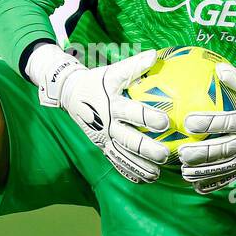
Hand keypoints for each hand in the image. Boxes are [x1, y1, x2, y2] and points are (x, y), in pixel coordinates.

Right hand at [27, 44, 170, 183]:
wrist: (69, 94)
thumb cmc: (96, 81)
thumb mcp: (112, 71)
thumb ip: (134, 65)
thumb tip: (155, 55)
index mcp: (111, 104)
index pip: (132, 111)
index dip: (148, 117)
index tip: (166, 122)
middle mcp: (106, 124)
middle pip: (127, 139)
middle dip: (146, 149)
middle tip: (165, 155)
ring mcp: (102, 138)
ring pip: (122, 155)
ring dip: (139, 166)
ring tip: (157, 175)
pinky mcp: (100, 146)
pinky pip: (114, 161)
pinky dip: (127, 171)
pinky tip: (142, 179)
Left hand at [178, 64, 235, 194]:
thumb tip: (218, 69)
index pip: (226, 122)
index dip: (207, 122)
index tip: (188, 121)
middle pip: (223, 150)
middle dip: (202, 153)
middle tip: (182, 153)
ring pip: (224, 167)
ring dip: (204, 171)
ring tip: (184, 172)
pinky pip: (230, 177)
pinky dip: (214, 183)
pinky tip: (196, 186)